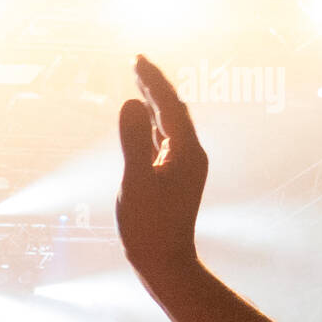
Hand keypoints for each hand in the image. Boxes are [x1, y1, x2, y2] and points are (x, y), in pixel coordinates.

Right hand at [116, 55, 208, 280]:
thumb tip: (130, 103)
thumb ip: (133, 141)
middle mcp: (191, 154)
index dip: (153, 80)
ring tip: (139, 83)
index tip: (137, 59)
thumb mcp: (136, 182)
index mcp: (186, 151)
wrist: (165, 261)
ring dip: (155, 102)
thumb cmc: (148, 226)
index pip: (169, 105)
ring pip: (170, 124)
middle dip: (155, 85)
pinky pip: (165, 139)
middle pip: (174, 110)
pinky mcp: (176, 176)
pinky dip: (153, 122)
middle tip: (137, 63)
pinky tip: (143, 120)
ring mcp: (185, 166)